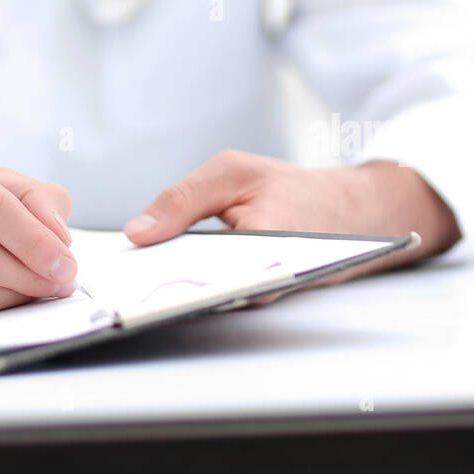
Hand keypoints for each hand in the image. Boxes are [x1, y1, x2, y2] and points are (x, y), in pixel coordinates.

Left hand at [123, 150, 460, 303]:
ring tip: (136, 277)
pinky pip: (212, 297)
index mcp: (266, 248)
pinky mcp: (251, 301)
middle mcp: (264, 285)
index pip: (210, 277)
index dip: (171, 278)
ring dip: (173, 286)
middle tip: (127, 280)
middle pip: (201, 293)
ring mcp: (259, 299)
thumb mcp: (233, 172)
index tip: (137, 278)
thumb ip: (183, 199)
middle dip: (165, 283)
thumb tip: (138, 233)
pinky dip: (187, 284)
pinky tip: (159, 274)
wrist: (346, 213)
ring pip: (204, 299)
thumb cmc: (290, 189)